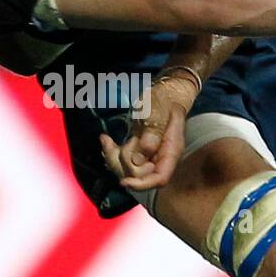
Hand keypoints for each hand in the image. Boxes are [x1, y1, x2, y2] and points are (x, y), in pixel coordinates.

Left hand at [99, 73, 196, 190]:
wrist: (165, 92)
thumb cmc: (164, 99)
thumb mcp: (157, 113)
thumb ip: (152, 135)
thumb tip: (138, 160)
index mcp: (170, 152)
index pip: (160, 178)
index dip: (142, 184)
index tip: (124, 182)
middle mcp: (160, 158)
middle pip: (139, 175)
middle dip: (124, 162)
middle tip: (117, 141)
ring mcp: (148, 155)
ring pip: (126, 169)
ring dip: (113, 157)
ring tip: (106, 140)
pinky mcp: (137, 150)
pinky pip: (121, 159)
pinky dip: (110, 152)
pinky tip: (105, 140)